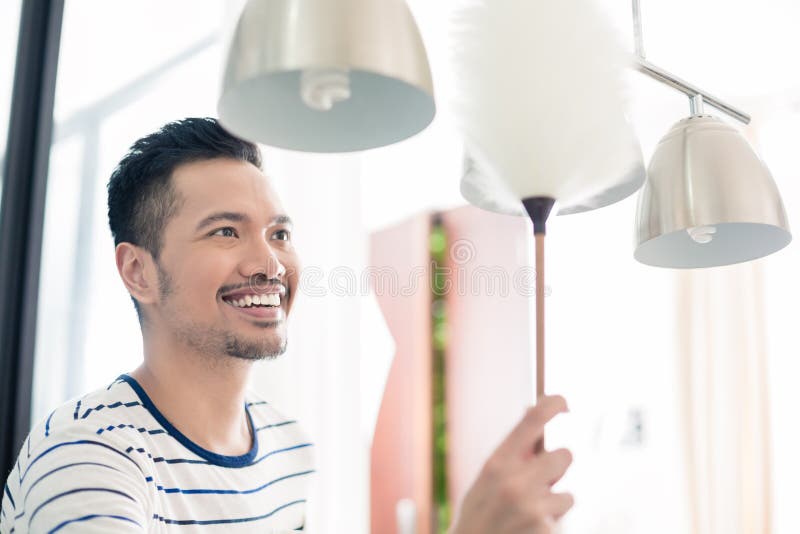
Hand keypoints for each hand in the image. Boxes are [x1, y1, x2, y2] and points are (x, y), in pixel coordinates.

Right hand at [449, 395, 573, 533]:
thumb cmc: (480, 516)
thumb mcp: (486, 480)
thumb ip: (511, 454)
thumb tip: (536, 416)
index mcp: (497, 463)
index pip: (532, 420)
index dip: (553, 404)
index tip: (564, 403)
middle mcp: (514, 481)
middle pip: (565, 455)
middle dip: (557, 470)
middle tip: (543, 482)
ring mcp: (531, 507)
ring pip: (567, 493)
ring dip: (555, 503)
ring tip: (531, 515)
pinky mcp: (544, 529)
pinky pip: (563, 518)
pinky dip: (552, 524)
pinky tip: (531, 530)